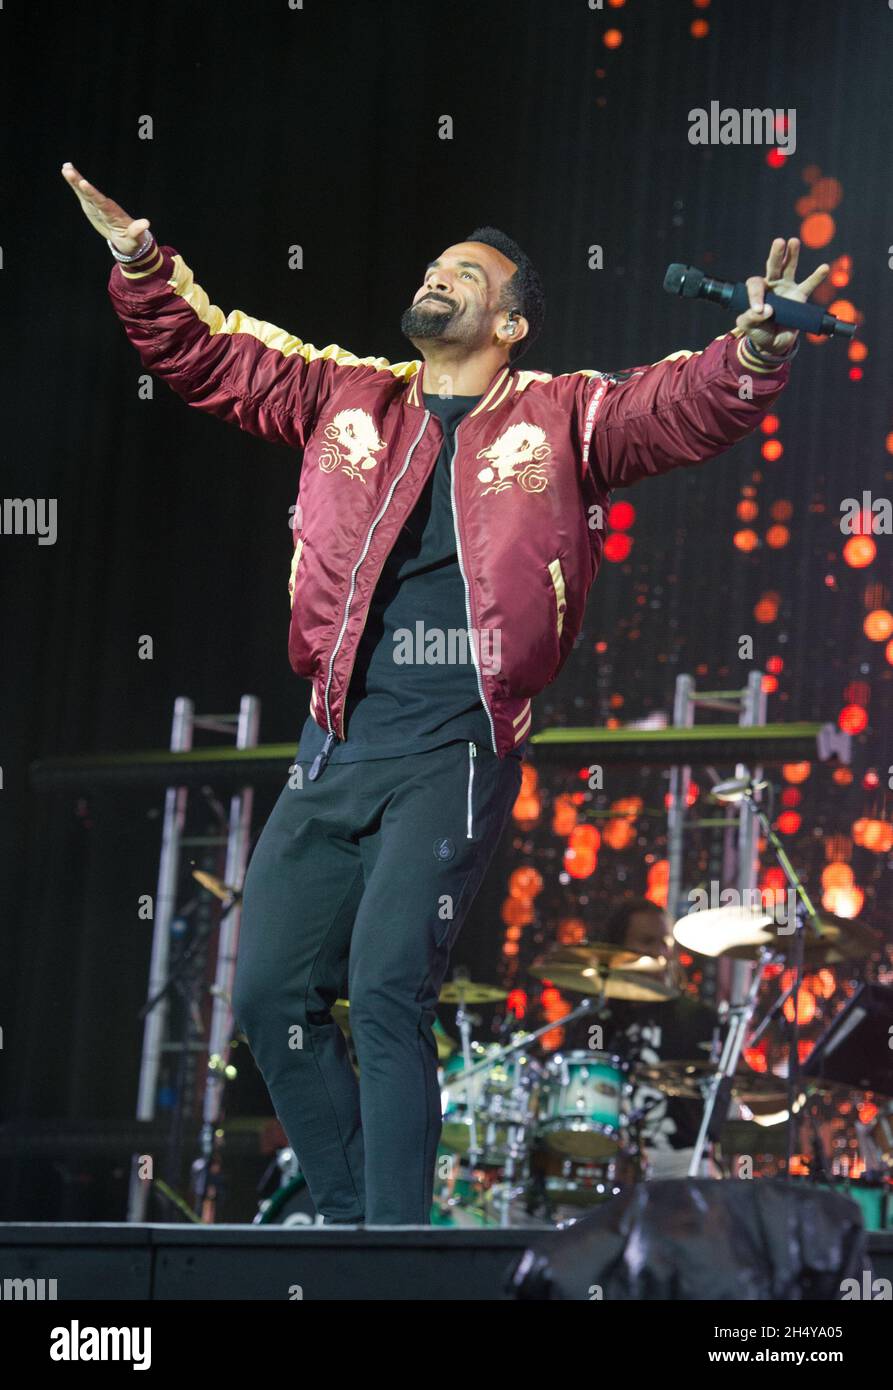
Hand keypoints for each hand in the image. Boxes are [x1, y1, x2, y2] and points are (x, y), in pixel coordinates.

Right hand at [60, 162, 150, 254]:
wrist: (128, 239)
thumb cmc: (132, 240)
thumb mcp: (135, 238)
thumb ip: (138, 230)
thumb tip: (146, 223)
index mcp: (112, 213)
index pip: (101, 202)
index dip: (92, 193)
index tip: (83, 183)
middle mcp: (104, 206)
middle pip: (90, 193)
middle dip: (79, 183)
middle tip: (69, 170)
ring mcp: (97, 204)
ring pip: (84, 191)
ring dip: (74, 179)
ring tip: (65, 167)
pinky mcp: (91, 205)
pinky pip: (81, 193)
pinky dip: (74, 184)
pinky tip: (66, 170)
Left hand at [736, 237, 828, 354]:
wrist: (775, 342)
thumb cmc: (760, 332)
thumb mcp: (749, 328)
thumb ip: (750, 319)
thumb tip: (765, 309)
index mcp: (756, 292)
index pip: (755, 285)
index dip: (756, 295)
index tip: (759, 310)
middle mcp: (771, 285)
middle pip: (772, 267)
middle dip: (775, 255)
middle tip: (778, 242)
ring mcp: (786, 288)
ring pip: (788, 269)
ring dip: (791, 255)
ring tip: (793, 241)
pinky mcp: (799, 296)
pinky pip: (808, 285)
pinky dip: (816, 277)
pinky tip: (824, 268)